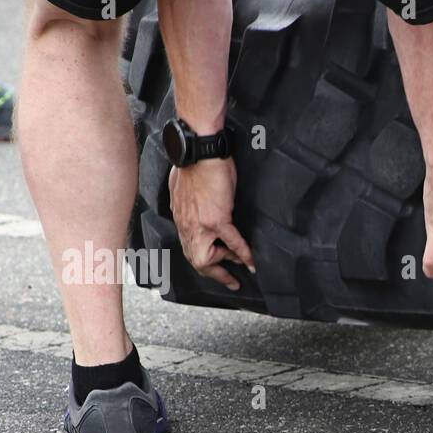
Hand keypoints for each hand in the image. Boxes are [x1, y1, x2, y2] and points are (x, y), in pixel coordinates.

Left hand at [168, 158, 254, 290]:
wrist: (199, 151)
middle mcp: (187, 225)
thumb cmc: (194, 162)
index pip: (188, 247)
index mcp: (180, 217)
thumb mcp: (185, 186)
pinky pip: (232, 242)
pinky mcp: (217, 218)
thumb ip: (188, 202)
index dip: (202, 261)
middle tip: (231, 281)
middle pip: (197, 261)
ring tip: (243, 265)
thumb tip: (195, 205)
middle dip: (215, 274)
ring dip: (229, 264)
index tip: (215, 266)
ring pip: (211, 257)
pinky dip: (243, 254)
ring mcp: (201, 224)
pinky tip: (251, 262)